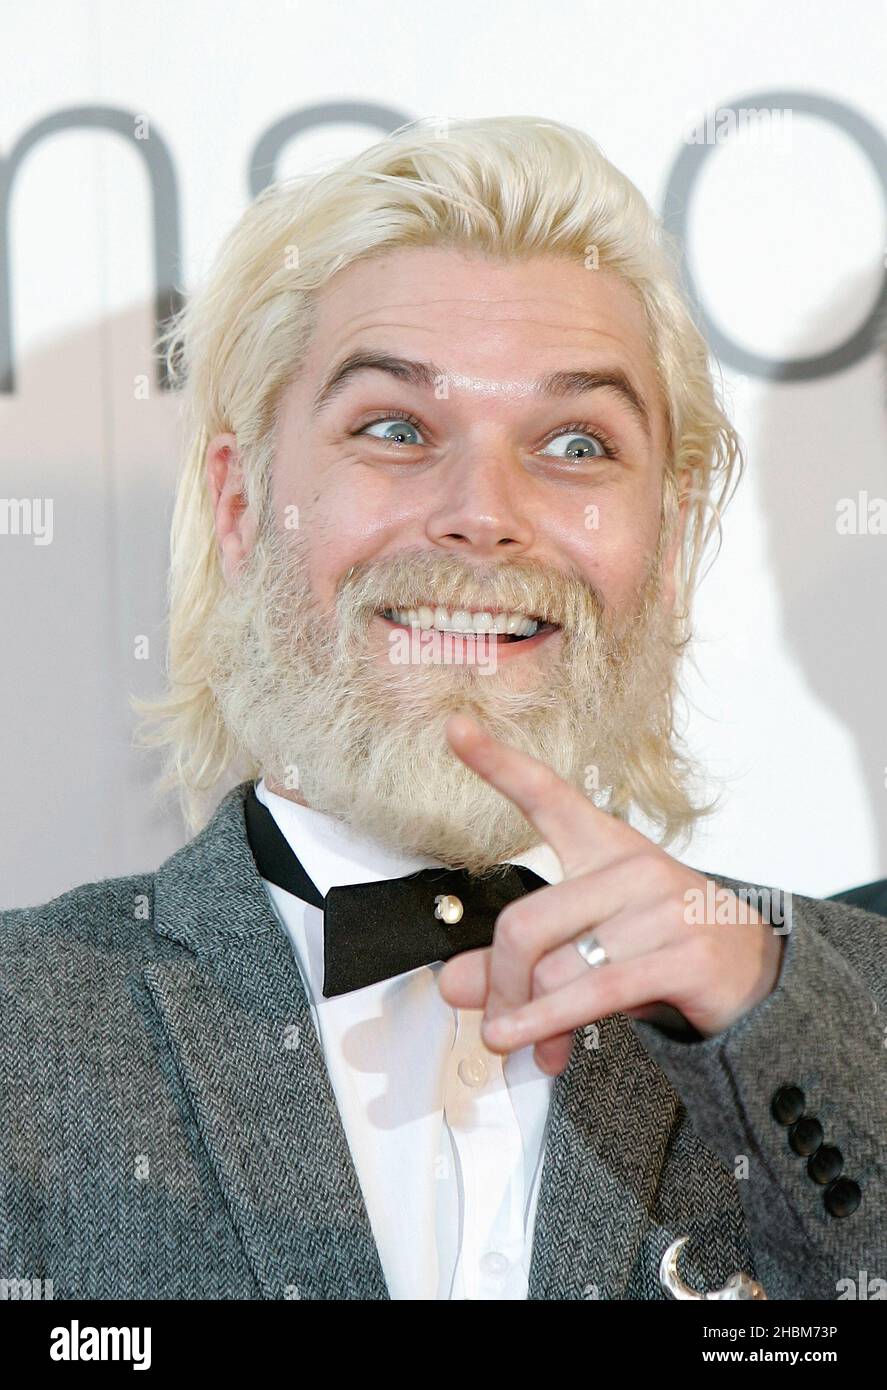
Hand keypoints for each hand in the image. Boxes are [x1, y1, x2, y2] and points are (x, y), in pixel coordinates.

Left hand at [438, 713, 786, 1075]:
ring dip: (528, 1020)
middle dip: (500, 984)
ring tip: (522, 1046)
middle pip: (526, 926)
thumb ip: (518, 961)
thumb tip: (454, 984)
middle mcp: (632, 867)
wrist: (756, 975)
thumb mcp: (587, 943)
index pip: (546, 794)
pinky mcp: (686, 957)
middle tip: (494, 1020)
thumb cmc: (661, 945)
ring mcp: (663, 909)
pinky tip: (538, 1049)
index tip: (456, 730)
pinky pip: (596, 996)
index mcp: (605, 845)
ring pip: (556, 970)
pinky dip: (552, 1026)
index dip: (496, 763)